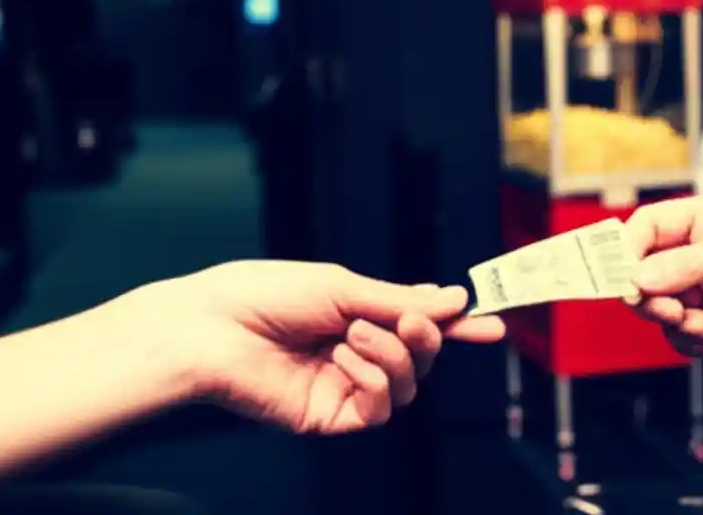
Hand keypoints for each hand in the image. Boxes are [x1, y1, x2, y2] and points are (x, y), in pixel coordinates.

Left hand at [121, 261, 504, 433]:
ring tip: (353, 334)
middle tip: (410, 321)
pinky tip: (345, 359)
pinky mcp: (330, 416)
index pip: (418, 325)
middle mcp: (354, 353)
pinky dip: (375, 380)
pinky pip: (380, 409)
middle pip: (420, 358)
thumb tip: (453, 300)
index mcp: (356, 315)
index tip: (492, 323)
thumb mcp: (341, 286)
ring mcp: (343, 386)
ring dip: (393, 357)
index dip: (455, 326)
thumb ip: (400, 300)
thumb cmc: (263, 295)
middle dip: (425, 338)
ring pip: (407, 386)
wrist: (211, 327)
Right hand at [624, 193, 702, 356]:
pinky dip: (697, 345)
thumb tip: (641, 276)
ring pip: (666, 313)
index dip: (626, 251)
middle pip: (648, 275)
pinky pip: (692, 340)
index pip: (648, 228)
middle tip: (668, 312)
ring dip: (676, 326)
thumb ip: (699, 263)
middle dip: (650, 298)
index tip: (624, 281)